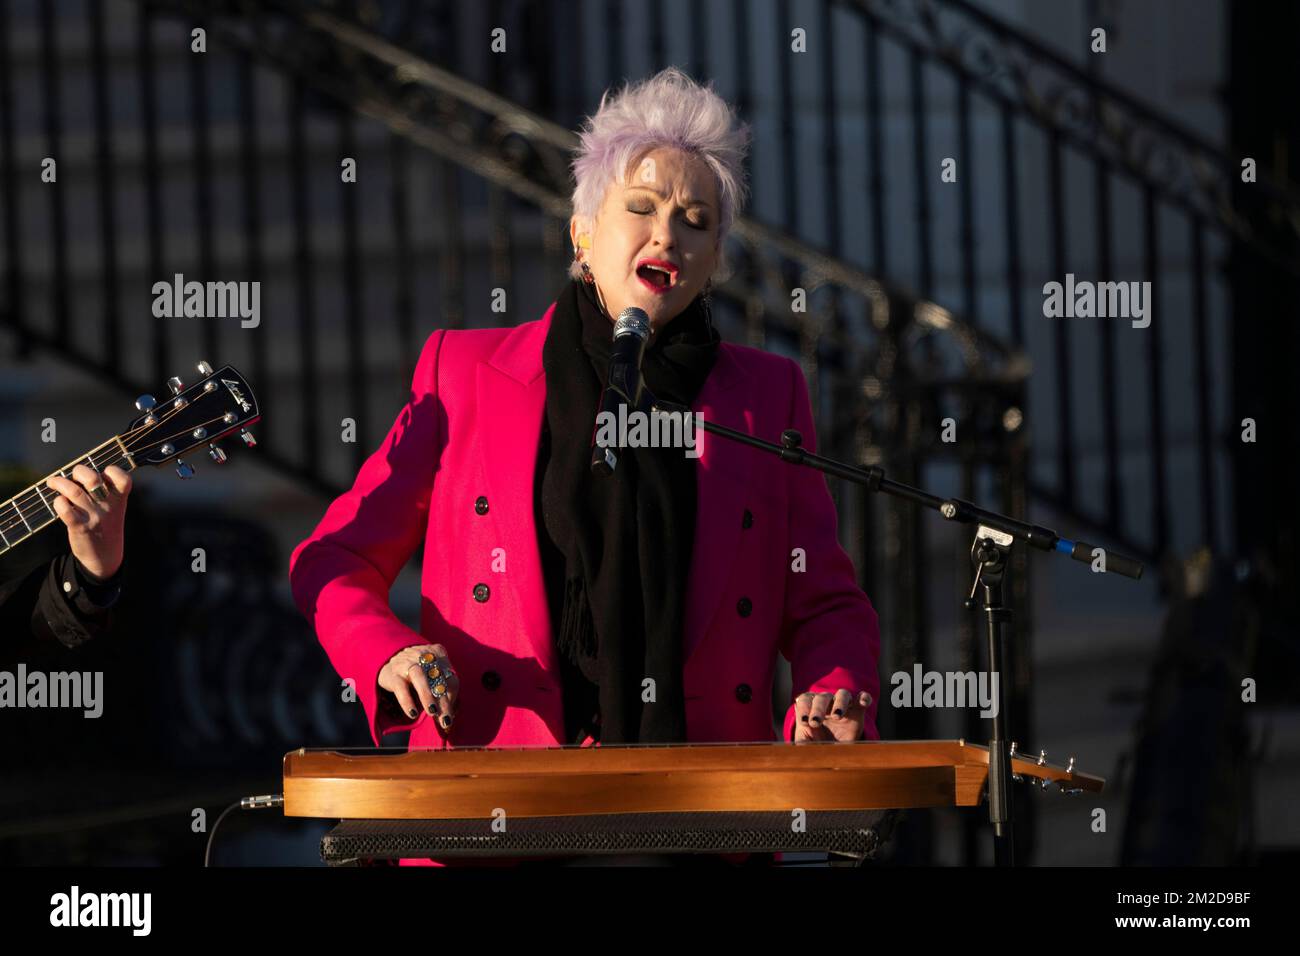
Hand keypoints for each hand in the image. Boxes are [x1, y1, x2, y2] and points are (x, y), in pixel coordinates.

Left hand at [45, 464, 131, 581]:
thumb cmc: (107, 527)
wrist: (104, 556)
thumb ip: (106, 492)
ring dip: (59, 483)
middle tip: (72, 477)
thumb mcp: (116, 509)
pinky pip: (65, 510)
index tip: (103, 474)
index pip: (123, 478)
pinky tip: (58, 502)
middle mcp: (107, 506)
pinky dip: (58, 502)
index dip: (113, 471)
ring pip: (74, 491)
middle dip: (79, 472)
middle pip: (92, 479)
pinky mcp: (79, 527)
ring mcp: (93, 516)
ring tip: (52, 482)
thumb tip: (81, 474)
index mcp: (119, 500)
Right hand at [378, 643, 459, 729]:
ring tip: (432, 712)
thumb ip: (441, 690)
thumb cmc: (417, 671)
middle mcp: (424, 655)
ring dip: (427, 697)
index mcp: (438, 653)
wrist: (387, 657)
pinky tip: (413, 713)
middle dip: (443, 701)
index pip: (450, 677)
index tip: (451, 714)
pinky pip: (401, 688)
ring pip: (420, 678)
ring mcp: (407, 663)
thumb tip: (450, 715)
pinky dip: (407, 701)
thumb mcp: (431, 674)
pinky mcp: (393, 673)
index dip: (452, 696)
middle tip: (446, 720)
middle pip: (437, 678)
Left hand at [792, 689, 871, 742]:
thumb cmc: (818, 743)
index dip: (804, 708)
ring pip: (842, 694)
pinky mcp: (858, 711)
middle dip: (818, 709)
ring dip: (839, 702)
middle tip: (816, 723)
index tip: (805, 722)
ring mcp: (843, 706)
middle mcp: (827, 704)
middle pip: (822, 697)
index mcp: (811, 708)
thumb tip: (797, 748)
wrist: (838, 752)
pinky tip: (863, 703)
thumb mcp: (808, 745)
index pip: (805, 699)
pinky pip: (863, 698)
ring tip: (837, 716)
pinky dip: (864, 697)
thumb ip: (801, 744)